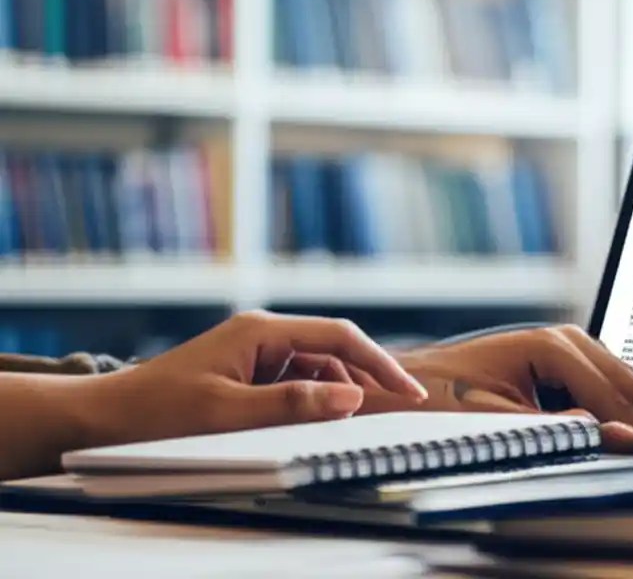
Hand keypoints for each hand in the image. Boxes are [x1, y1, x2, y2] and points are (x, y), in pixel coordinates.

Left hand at [88, 310, 427, 447]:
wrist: (107, 418)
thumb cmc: (160, 411)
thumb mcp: (230, 413)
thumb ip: (294, 404)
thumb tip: (352, 396)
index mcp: (261, 330)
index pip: (338, 336)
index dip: (379, 362)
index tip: (408, 390)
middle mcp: (262, 334)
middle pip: (332, 348)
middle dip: (368, 374)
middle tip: (404, 404)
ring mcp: (255, 353)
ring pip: (316, 366)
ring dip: (340, 390)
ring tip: (362, 420)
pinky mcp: (247, 372)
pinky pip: (295, 381)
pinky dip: (315, 398)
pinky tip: (322, 419)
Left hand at [356, 325, 632, 467]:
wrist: (402, 386)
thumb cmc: (435, 404)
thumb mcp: (494, 421)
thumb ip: (558, 429)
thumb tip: (623, 435)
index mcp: (553, 346)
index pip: (618, 397)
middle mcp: (570, 340)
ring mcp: (573, 348)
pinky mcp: (572, 364)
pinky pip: (625, 387)